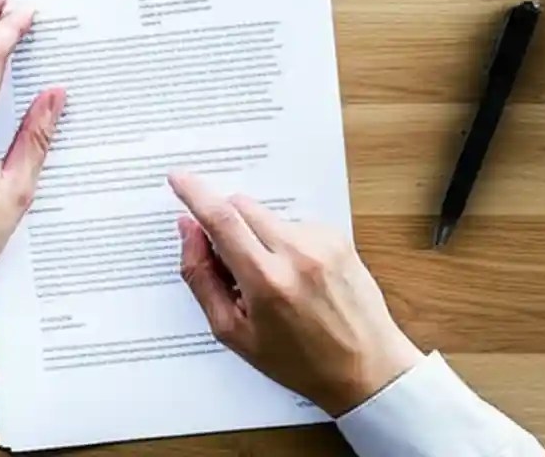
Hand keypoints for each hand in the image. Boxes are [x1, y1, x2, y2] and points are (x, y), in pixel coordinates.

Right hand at [169, 172, 422, 415]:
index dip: (195, 194)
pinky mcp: (338, 237)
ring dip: (258, 237)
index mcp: (266, 281)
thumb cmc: (298, 361)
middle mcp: (296, 253)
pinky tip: (299, 278)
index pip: (222, 220)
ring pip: (267, 216)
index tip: (178, 178)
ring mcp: (322, 241)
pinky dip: (285, 243)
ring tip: (275, 282)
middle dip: (226, 224)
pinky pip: (294, 224)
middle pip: (242, 208)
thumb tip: (188, 230)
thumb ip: (202, 278)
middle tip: (231, 265)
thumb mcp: (234, 333)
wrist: (366, 367)